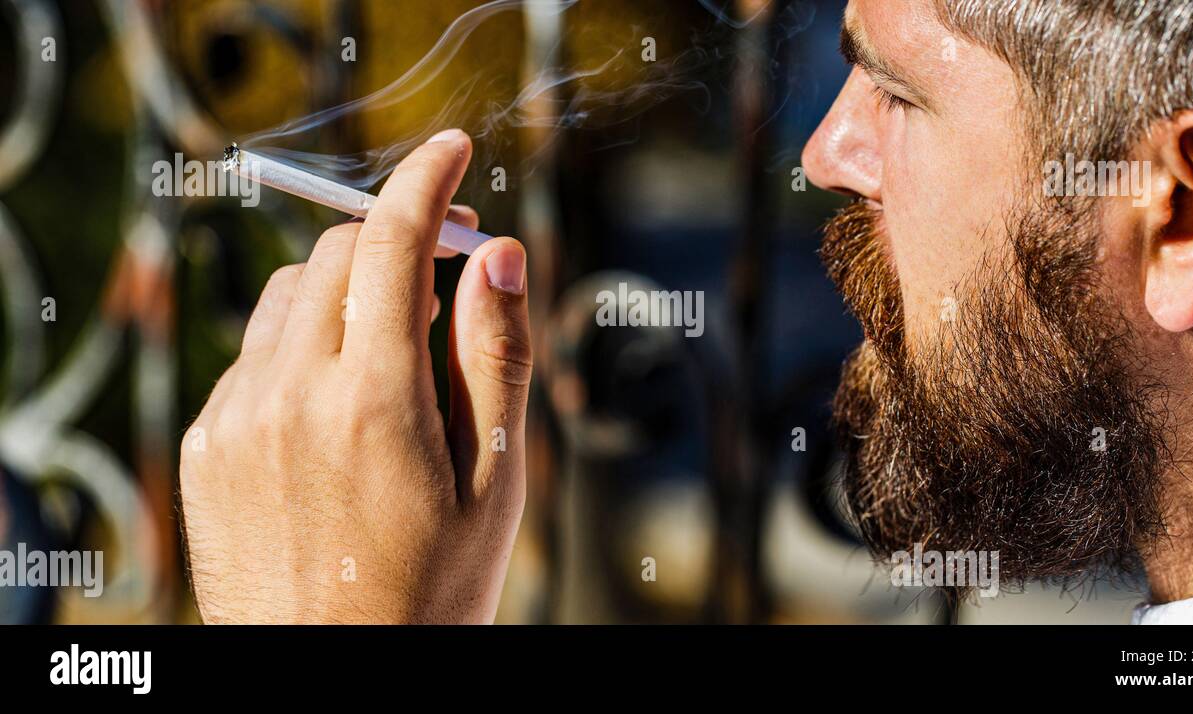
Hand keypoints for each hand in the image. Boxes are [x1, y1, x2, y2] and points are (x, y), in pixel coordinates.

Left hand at [179, 130, 531, 622]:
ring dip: (348, 292)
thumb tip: (499, 254)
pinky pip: (254, 354)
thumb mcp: (496, 480)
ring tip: (394, 358)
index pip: (394, 242)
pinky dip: (303, 347)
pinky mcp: (204, 445)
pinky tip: (339, 409)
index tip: (453, 149)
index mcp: (375, 402)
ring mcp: (235, 419)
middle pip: (339, 252)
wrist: (333, 677)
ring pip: (291, 296)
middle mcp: (290, 396)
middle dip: (396, 238)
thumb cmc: (434, 589)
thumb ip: (497, 356)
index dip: (427, 180)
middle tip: (449, 269)